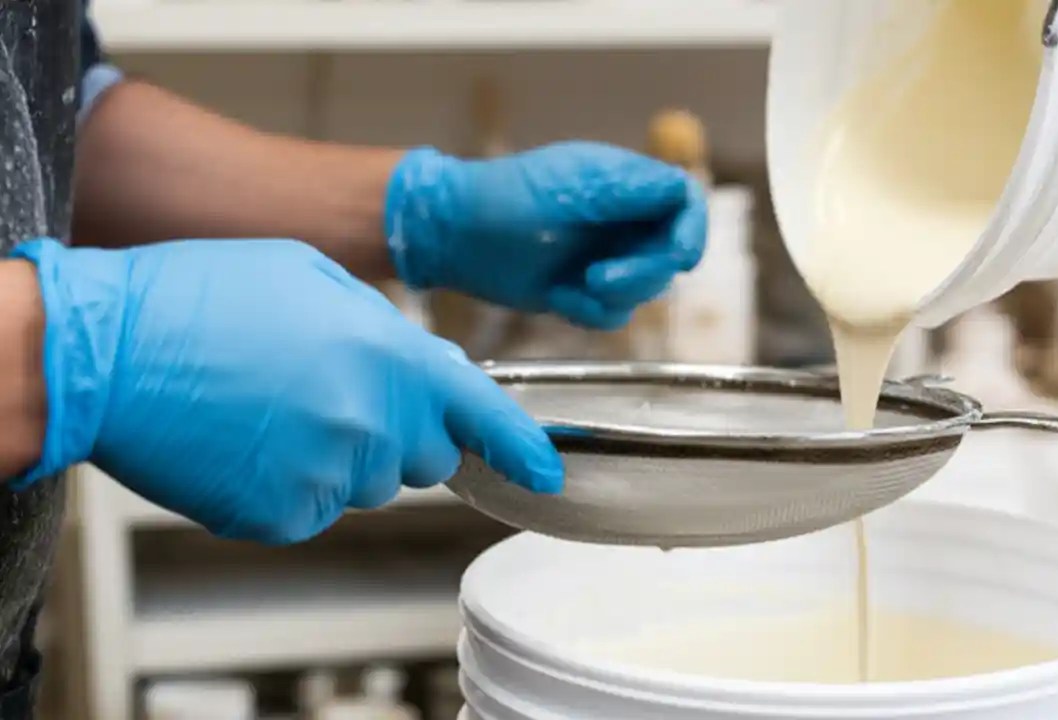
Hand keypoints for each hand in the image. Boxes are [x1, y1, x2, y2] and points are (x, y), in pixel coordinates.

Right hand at [12, 239, 561, 543]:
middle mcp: (371, 421)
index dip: (518, 445)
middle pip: (425, 457)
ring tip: (275, 408)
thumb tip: (426, 366)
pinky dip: (294, 485)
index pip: (480, 412)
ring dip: (341, 455)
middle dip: (399, 432)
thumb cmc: (202, 300)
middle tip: (333, 393)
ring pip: (368, 483)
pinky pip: (316, 510)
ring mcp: (328, 474)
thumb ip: (386, 330)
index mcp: (388, 355)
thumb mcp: (313, 277)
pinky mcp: (283, 515)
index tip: (544, 470)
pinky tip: (251, 442)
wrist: (105, 351)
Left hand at [385, 141, 706, 329]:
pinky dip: (590, 313)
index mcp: (622, 184)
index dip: (692, 230)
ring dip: (612, 296)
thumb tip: (681, 189)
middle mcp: (621, 219)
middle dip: (639, 273)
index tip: (681, 259)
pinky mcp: (585, 288)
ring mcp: (604, 255)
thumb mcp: (570, 190)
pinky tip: (557, 298)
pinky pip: (614, 313)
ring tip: (568, 288)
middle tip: (597, 280)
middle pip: (668, 253)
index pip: (683, 201)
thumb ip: (630, 191)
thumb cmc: (504, 202)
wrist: (452, 237)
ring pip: (644, 289)